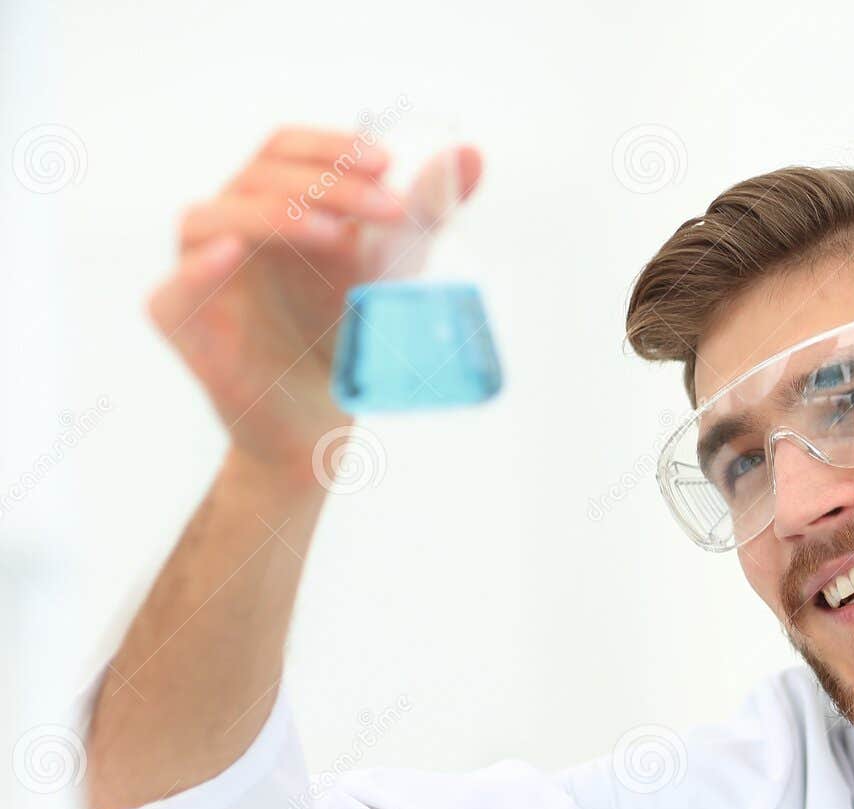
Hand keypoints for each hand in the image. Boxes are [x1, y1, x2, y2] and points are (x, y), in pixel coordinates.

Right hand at [147, 126, 483, 478]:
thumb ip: (427, 210)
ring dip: (272, 215)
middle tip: (391, 211)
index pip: (284, 148)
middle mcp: (225, 224)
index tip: (387, 164)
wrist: (319, 413)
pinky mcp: (178, 321)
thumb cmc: (346, 328)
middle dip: (329, 186)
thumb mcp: (393, 265)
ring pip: (209, 218)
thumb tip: (474, 155)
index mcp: (266, 200)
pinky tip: (236, 254)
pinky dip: (201, 267)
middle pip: (259, 177)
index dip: (331, 147)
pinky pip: (175, 287)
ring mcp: (196, 270)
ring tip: (333, 232)